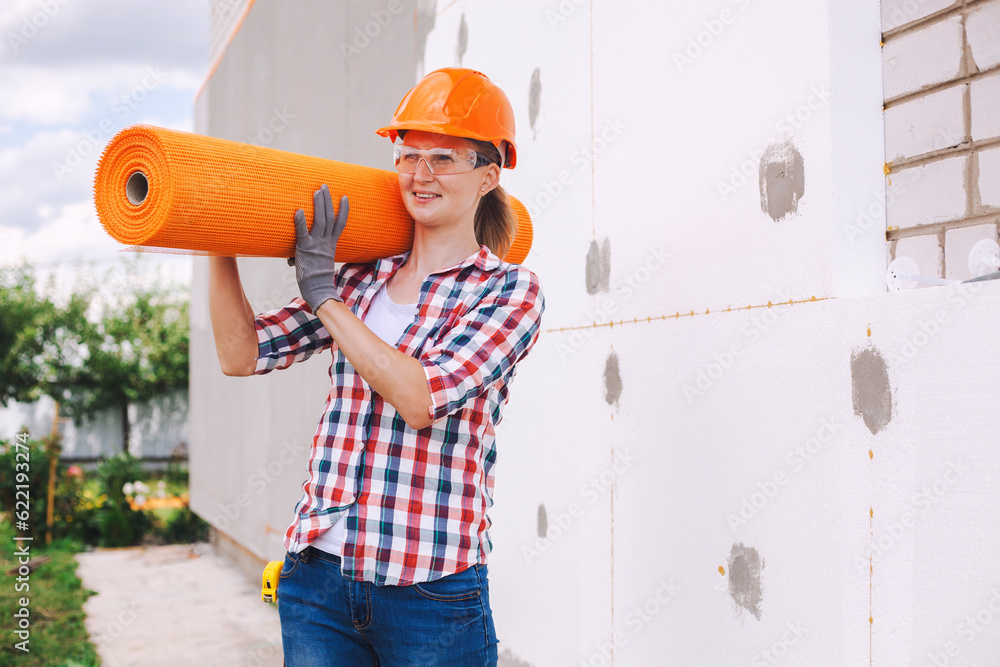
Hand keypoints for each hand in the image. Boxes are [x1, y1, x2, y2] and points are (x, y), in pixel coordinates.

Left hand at [293, 184, 348, 310]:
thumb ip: (307, 258)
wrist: (319, 290)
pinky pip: (303, 232)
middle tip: (324, 186)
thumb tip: (291, 260)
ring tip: (317, 191)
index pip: (340, 223)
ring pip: (321, 220)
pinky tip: (299, 211)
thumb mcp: (317, 265)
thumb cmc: (317, 280)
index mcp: (331, 245)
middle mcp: (326, 242)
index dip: (343, 210)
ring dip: (319, 204)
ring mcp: (316, 244)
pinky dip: (301, 221)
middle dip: (327, 200)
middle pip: (330, 217)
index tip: (344, 197)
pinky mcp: (305, 249)